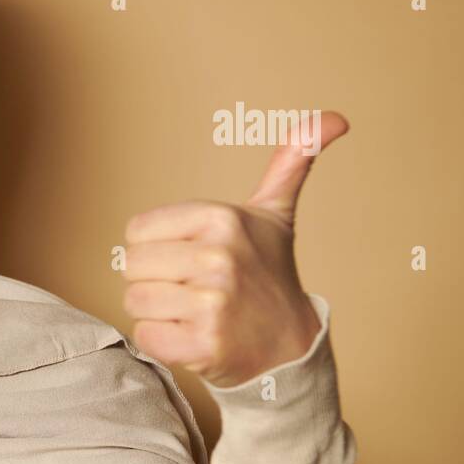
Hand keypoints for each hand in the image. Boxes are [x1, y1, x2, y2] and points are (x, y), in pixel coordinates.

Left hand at [121, 111, 348, 387]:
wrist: (290, 345)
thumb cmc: (268, 274)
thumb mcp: (275, 213)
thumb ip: (291, 160)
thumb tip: (333, 118)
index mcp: (221, 219)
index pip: (136, 231)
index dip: (156, 247)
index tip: (189, 258)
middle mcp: (218, 258)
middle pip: (130, 267)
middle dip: (154, 280)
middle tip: (192, 288)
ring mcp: (212, 305)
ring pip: (134, 302)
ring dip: (157, 311)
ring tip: (193, 311)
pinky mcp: (203, 345)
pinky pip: (146, 336)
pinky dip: (163, 341)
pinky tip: (194, 335)